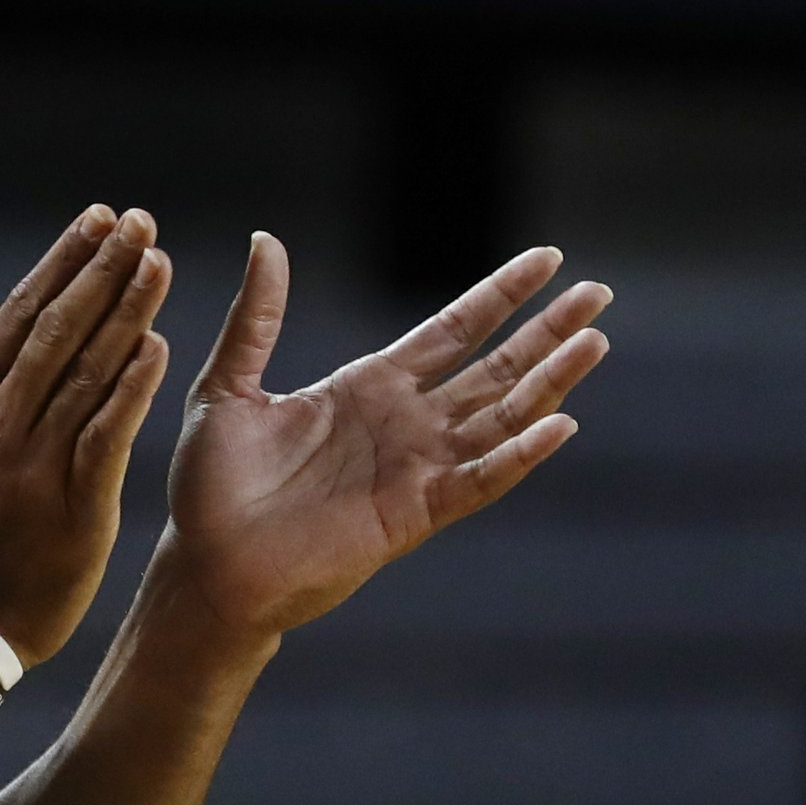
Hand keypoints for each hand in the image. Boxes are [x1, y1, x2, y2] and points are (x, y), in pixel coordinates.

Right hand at [0, 206, 172, 665]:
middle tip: (141, 221)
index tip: (100, 217)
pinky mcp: (76, 503)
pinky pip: (105, 435)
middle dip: (103, 270)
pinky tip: (158, 349)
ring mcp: (36, 462)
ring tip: (159, 264)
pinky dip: (130, 391)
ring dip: (126, 314)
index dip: (63, 260)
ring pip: (87, 373)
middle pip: (59, 329)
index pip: (22, 311)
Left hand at [159, 235, 609, 636]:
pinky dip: (518, 455)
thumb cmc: (213, 486)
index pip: (453, 329)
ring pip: (500, 417)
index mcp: (369, 386)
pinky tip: (557, 423)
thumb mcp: (228, 385)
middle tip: (599, 291)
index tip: (546, 258)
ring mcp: (416, 469)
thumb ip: (257, 318)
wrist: (206, 566)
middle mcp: (405, 424)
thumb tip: (265, 238)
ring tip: (594, 340)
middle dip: (546, 329)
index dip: (499, 294)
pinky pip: (478, 481)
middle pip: (495, 366)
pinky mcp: (414, 515)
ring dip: (549, 382)